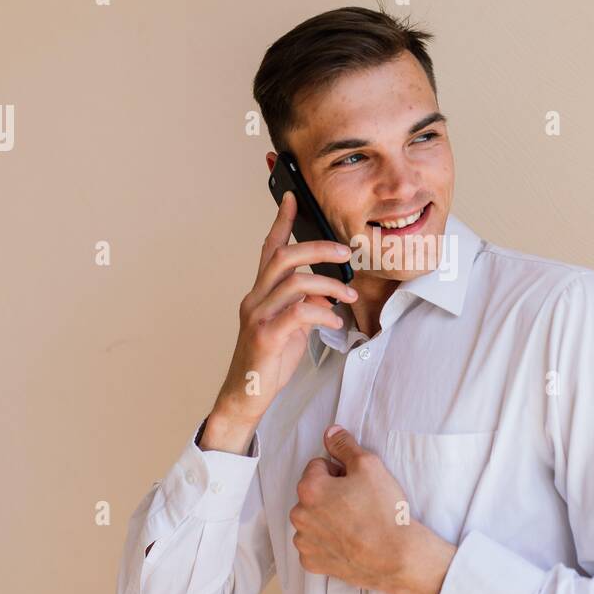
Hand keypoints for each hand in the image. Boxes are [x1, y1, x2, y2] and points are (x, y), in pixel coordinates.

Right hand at [204, 191, 357, 451]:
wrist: (245, 397)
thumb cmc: (267, 363)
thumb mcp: (292, 329)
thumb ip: (305, 306)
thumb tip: (326, 293)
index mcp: (260, 293)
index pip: (269, 249)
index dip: (281, 221)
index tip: (292, 197)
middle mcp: (255, 298)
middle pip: (283, 256)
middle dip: (317, 247)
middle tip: (343, 252)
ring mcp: (258, 316)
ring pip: (294, 281)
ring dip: (328, 284)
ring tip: (349, 295)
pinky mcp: (265, 336)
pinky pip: (298, 313)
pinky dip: (322, 313)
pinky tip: (335, 322)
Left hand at [289, 425, 456, 593]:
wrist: (395, 556)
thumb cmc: (383, 511)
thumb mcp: (369, 466)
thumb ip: (345, 445)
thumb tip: (330, 432)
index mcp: (309, 488)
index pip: (319, 466)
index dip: (340, 471)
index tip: (357, 485)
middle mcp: (299, 515)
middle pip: (313, 493)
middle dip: (331, 494)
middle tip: (358, 504)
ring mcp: (304, 541)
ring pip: (313, 518)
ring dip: (327, 518)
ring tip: (355, 525)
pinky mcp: (312, 562)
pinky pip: (314, 544)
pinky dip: (327, 542)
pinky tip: (348, 542)